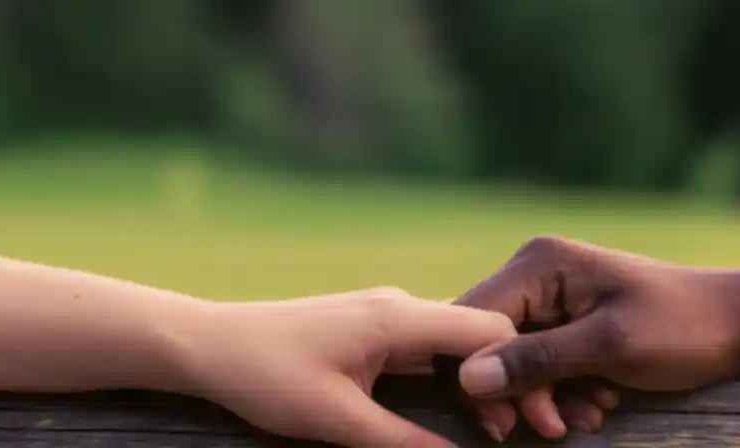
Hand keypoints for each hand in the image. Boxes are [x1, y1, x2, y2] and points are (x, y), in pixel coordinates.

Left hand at [174, 287, 515, 447]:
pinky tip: (452, 408)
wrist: (206, 345)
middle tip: (526, 433)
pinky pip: (424, 347)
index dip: (520, 377)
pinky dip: (448, 377)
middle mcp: (398, 306)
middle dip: (507, 384)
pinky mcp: (367, 328)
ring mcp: (383, 314)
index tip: (533, 422)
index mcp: (398, 317)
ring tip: (494, 429)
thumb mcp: (338, 421)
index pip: (488, 333)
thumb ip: (404, 441)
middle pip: (477, 337)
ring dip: (477, 383)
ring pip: (451, 344)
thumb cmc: (265, 375)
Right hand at [455, 237, 739, 438]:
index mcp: (539, 263)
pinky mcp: (565, 319)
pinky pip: (539, 362)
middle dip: (517, 393)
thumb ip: (536, 361)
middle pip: (488, 343)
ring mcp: (550, 295)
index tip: (509, 424)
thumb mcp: (609, 347)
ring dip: (543, 398)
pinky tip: (595, 406)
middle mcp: (535, 272)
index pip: (474, 320)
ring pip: (512, 359)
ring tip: (589, 417)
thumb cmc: (682, 328)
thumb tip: (466, 379)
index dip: (478, 376)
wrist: (737, 323)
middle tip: (553, 428)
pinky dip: (559, 392)